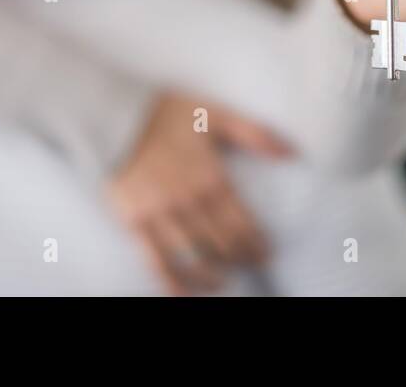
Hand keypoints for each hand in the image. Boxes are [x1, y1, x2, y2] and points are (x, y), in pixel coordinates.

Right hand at [106, 93, 292, 294]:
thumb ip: (254, 133)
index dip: (258, 244)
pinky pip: (158, 264)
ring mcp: (161, 216)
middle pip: (224, 245)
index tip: (266, 253)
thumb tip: (292, 153)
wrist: (112, 116)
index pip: (243, 224)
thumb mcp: (214, 113)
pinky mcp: (135, 224)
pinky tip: (186, 293)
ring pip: (196, 258)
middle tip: (250, 264)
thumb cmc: (163, 113)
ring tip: (222, 280)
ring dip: (213, 275)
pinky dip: (174, 284)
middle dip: (241, 258)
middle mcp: (189, 203)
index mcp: (211, 179)